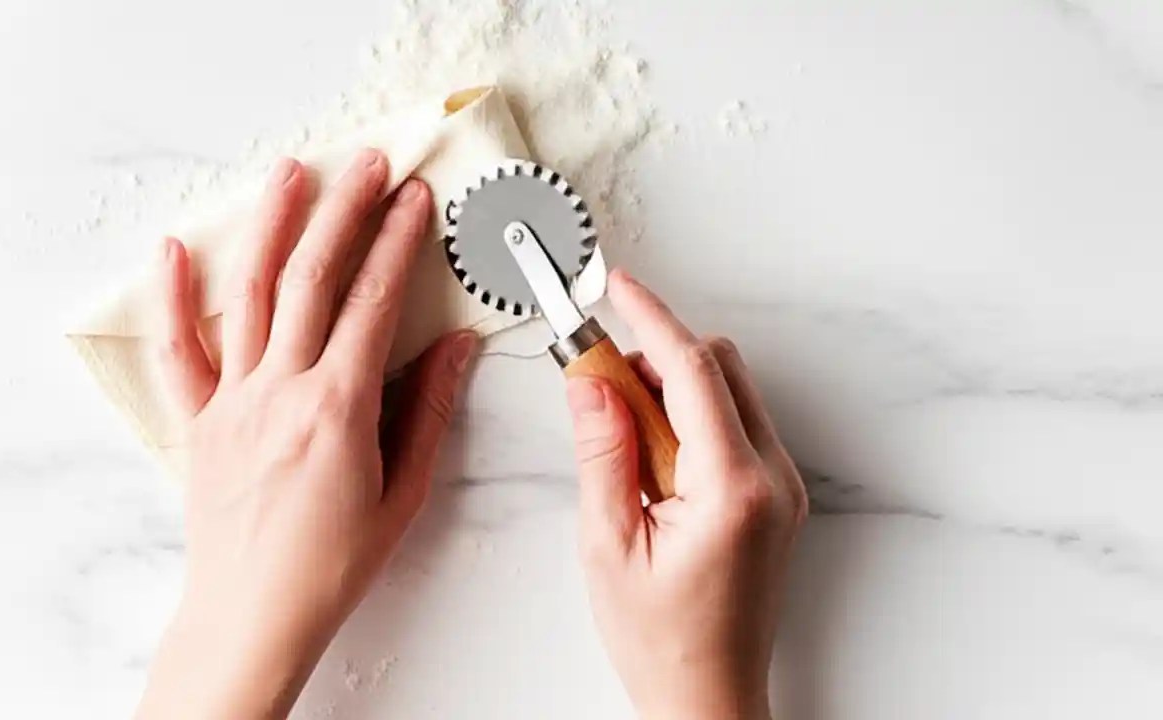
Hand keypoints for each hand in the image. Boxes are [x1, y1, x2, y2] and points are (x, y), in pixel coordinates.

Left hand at [136, 152, 478, 719]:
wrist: (254, 614)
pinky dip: (171, 298)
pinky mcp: (197, 421)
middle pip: (312, 278)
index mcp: (338, 407)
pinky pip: (176, 351)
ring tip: (290, 173)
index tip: (414, 198)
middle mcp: (280, 390)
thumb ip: (426, 411)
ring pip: (247, 295)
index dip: (397, 242)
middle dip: (344, 211)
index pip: (373, 302)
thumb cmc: (333, 564)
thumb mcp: (403, 492)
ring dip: (270, 226)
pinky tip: (172, 251)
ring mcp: (231, 401)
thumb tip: (455, 347)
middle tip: (368, 163)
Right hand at [566, 270, 806, 719]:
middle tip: (599, 382)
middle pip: (720, 368)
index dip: (652, 317)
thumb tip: (591, 378)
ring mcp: (782, 487)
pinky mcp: (775, 496)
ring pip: (730, 392)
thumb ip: (602, 451)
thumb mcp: (609, 543)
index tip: (619, 287)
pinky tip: (653, 461)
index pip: (694, 370)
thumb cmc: (660, 640)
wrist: (708, 696)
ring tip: (623, 441)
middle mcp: (773, 478)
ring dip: (673, 390)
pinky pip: (735, 426)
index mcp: (734, 487)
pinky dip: (690, 420)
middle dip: (658, 357)